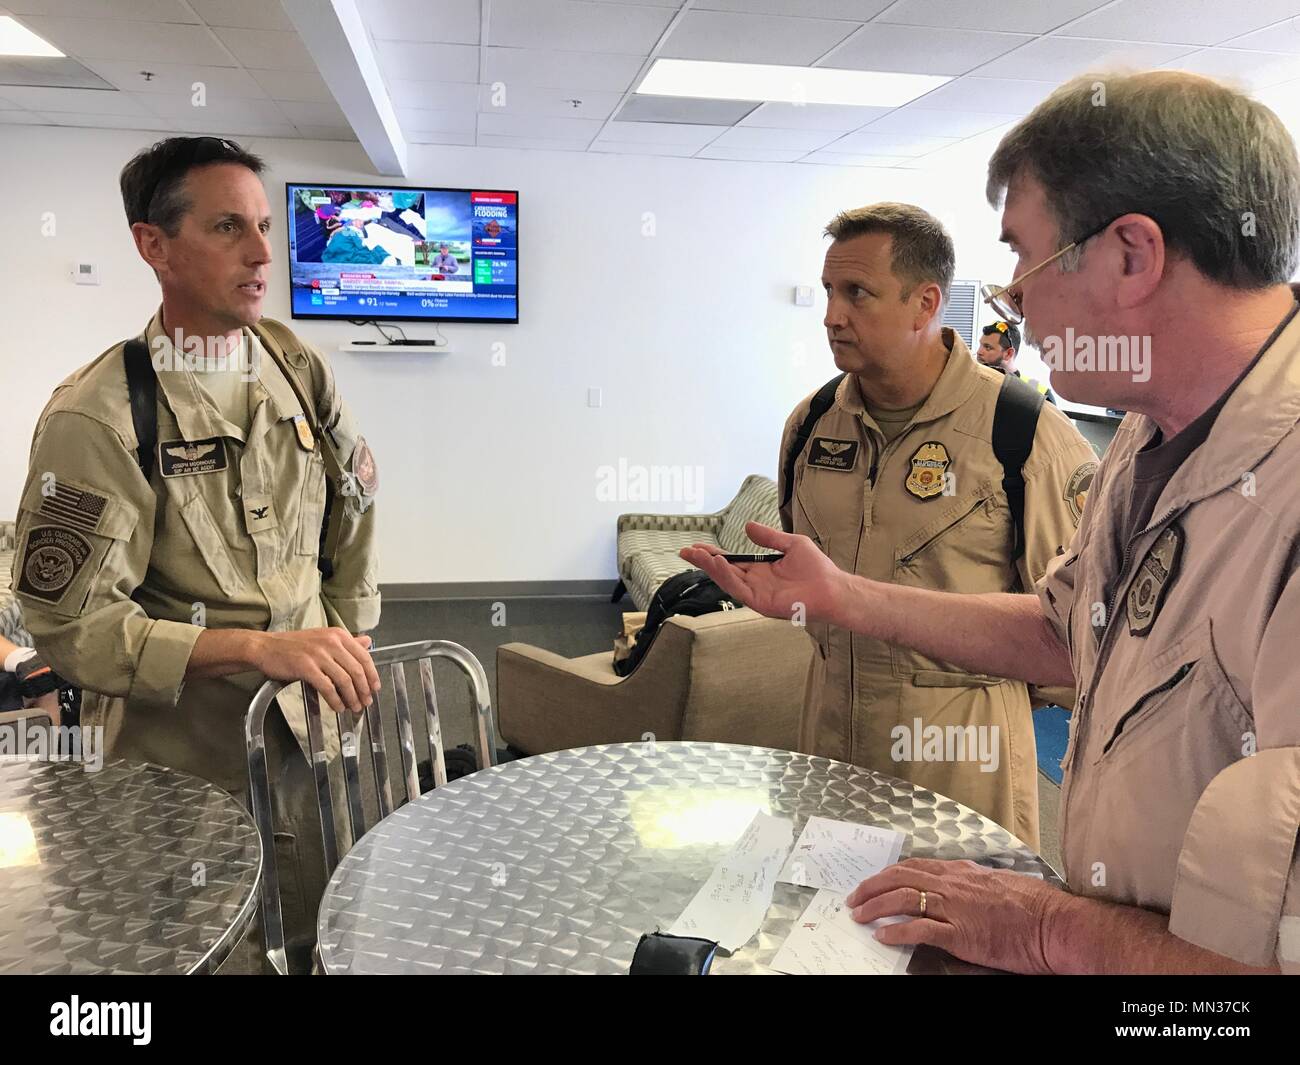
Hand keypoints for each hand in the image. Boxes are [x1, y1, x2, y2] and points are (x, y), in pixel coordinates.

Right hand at [252, 628, 380, 716]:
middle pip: (356, 670)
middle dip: (364, 689)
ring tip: (354, 707)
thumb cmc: (293, 645)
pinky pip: (327, 687)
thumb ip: (346, 642)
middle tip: (366, 702)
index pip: (364, 656)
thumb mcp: (323, 638)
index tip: (375, 687)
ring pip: (344, 680)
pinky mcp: (306, 667)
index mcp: (338, 635)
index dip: (372, 675)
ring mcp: (318, 654)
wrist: (265, 647)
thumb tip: (368, 642)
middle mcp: (331, 642)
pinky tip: (337, 707)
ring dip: (352, 697)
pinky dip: (335, 700)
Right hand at [679, 521, 848, 625]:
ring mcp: (756, 594)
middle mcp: (755, 583)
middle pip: (723, 571)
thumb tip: (747, 527)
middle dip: (704, 561)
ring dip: (710, 567)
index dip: (713, 554)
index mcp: (760, 570)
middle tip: (685, 551)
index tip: (696, 545)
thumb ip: (768, 537)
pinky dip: (726, 576)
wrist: (832, 587)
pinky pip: (739, 589)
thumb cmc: (816, 569)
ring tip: (695, 554)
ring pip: (727, 580)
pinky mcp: (761, 603)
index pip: (731, 561)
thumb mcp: (790, 544)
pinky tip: (717, 563)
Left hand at [845, 858, 1068, 973]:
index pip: (913, 866)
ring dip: (875, 907)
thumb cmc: (1034, 906)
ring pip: (903, 899)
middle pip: (899, 877)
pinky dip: (897, 931)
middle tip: (854, 899)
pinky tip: (883, 936)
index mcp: (961, 872)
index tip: (871, 882)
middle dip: (871, 887)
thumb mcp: (997, 883)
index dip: (887, 874)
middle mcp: (953, 885)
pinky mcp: (962, 934)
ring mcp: (956, 908)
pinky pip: (920, 929)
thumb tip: (954, 885)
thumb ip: (971, 882)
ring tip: (860, 916)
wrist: (1055, 924)